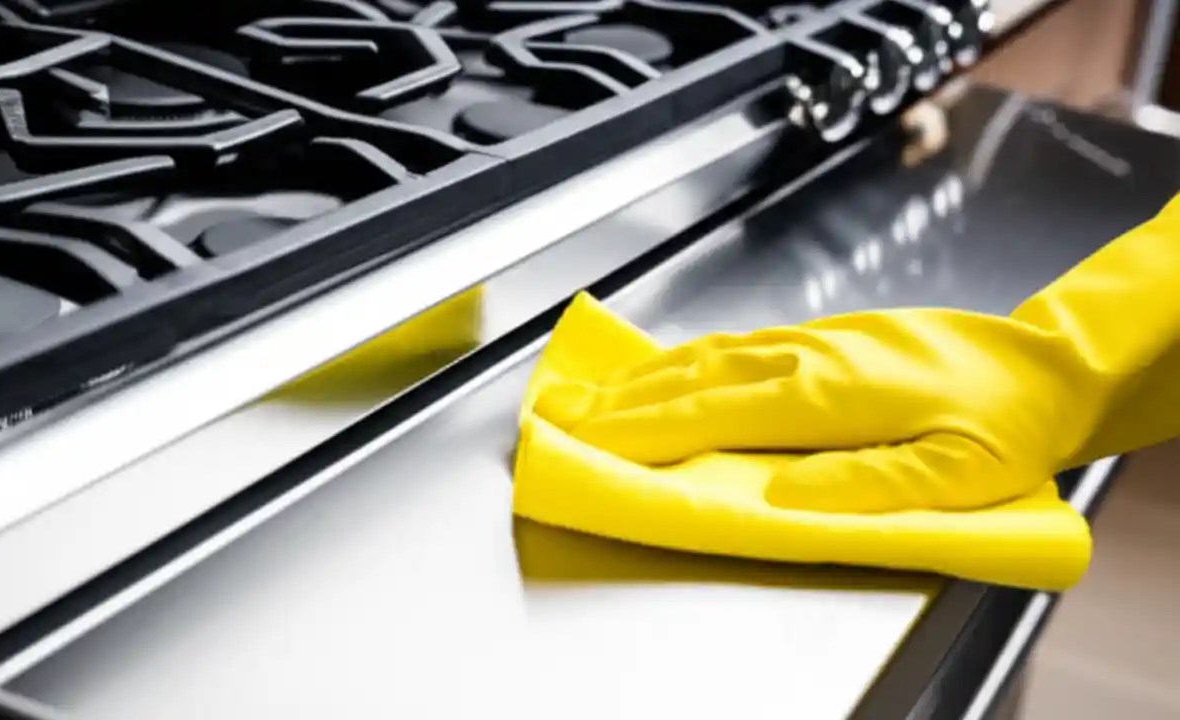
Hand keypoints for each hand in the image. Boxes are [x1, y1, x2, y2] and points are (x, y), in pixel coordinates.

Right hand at [536, 308, 1097, 512]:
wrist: (1043, 363)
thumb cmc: (1003, 422)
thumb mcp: (956, 472)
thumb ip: (867, 483)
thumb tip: (781, 495)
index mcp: (829, 395)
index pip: (712, 413)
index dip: (643, 429)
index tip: (585, 439)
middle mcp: (807, 359)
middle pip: (693, 379)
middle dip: (620, 401)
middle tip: (559, 416)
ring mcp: (811, 342)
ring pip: (707, 356)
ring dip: (643, 377)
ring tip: (591, 393)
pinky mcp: (821, 338)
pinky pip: (734, 344)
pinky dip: (684, 358)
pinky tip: (666, 369)